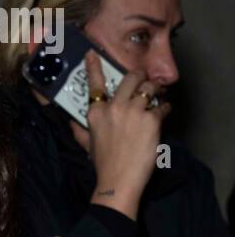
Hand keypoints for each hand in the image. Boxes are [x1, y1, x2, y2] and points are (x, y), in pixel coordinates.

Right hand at [83, 50, 169, 220]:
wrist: (118, 182)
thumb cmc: (102, 165)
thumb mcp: (87, 146)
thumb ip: (79, 131)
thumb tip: (71, 123)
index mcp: (96, 113)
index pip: (95, 83)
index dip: (94, 65)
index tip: (93, 53)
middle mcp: (114, 107)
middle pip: (132, 77)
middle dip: (141, 78)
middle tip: (145, 84)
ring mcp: (134, 112)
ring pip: (150, 88)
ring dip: (155, 92)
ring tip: (156, 100)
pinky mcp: (151, 120)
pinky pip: (162, 106)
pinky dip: (164, 110)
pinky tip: (162, 118)